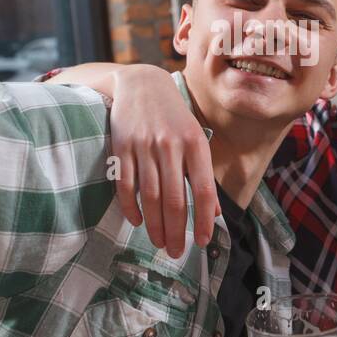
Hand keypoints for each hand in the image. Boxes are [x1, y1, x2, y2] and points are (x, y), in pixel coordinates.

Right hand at [108, 66, 217, 258]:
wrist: (142, 84)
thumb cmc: (174, 117)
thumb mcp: (196, 138)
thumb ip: (204, 174)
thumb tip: (214, 213)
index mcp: (195, 144)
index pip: (204, 190)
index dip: (204, 220)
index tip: (202, 242)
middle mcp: (171, 145)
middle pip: (175, 199)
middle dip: (177, 231)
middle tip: (176, 253)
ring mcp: (144, 146)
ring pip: (150, 196)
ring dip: (155, 225)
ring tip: (160, 243)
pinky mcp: (121, 146)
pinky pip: (126, 185)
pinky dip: (131, 207)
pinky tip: (137, 222)